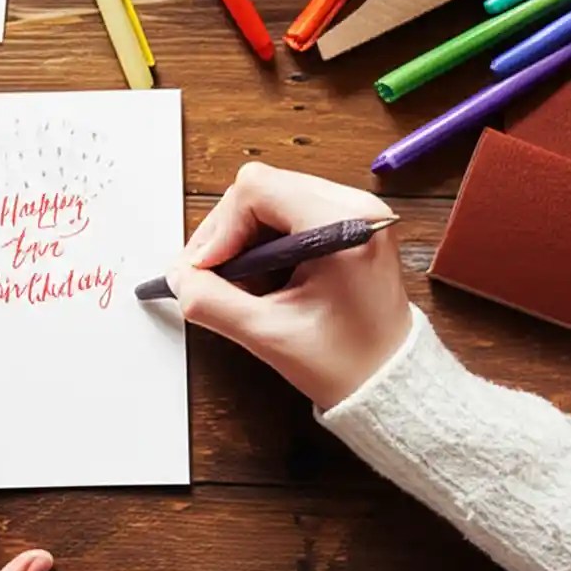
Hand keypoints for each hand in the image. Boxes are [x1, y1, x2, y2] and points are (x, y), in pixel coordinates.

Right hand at [169, 163, 411, 408]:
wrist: (391, 381)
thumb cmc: (347, 363)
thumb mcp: (267, 335)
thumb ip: (210, 302)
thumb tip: (180, 278)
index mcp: (344, 224)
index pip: (257, 190)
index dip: (220, 229)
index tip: (206, 270)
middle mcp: (354, 206)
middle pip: (260, 188)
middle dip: (226, 234)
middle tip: (209, 277)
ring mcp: (353, 211)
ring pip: (269, 198)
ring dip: (242, 238)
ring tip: (242, 282)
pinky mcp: (346, 223)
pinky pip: (286, 212)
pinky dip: (261, 240)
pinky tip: (263, 276)